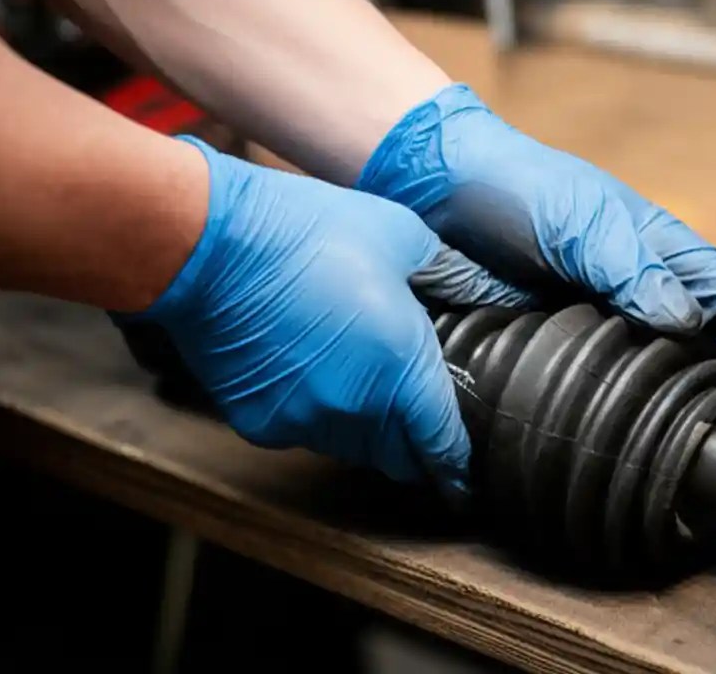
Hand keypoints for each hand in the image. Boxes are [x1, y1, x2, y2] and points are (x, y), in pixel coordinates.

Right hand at [121, 136, 530, 499]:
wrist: (208, 244)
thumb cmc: (309, 231)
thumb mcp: (403, 239)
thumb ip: (460, 278)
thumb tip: (507, 295)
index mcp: (400, 369)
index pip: (441, 444)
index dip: (458, 469)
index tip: (467, 483)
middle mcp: (355, 409)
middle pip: (398, 456)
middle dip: (415, 447)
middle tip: (422, 423)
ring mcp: (303, 421)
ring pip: (353, 448)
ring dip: (368, 430)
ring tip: (367, 383)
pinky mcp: (259, 422)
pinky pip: (306, 433)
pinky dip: (319, 416)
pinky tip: (316, 372)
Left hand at [357, 84, 715, 423]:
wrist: (439, 190)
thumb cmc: (518, 188)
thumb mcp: (580, 221)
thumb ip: (629, 268)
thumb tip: (686, 322)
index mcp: (661, 252)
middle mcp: (643, 289)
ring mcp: (606, 319)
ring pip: (671, 367)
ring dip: (703, 404)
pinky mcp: (564, 344)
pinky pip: (612, 380)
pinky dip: (638, 409)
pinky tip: (645, 437)